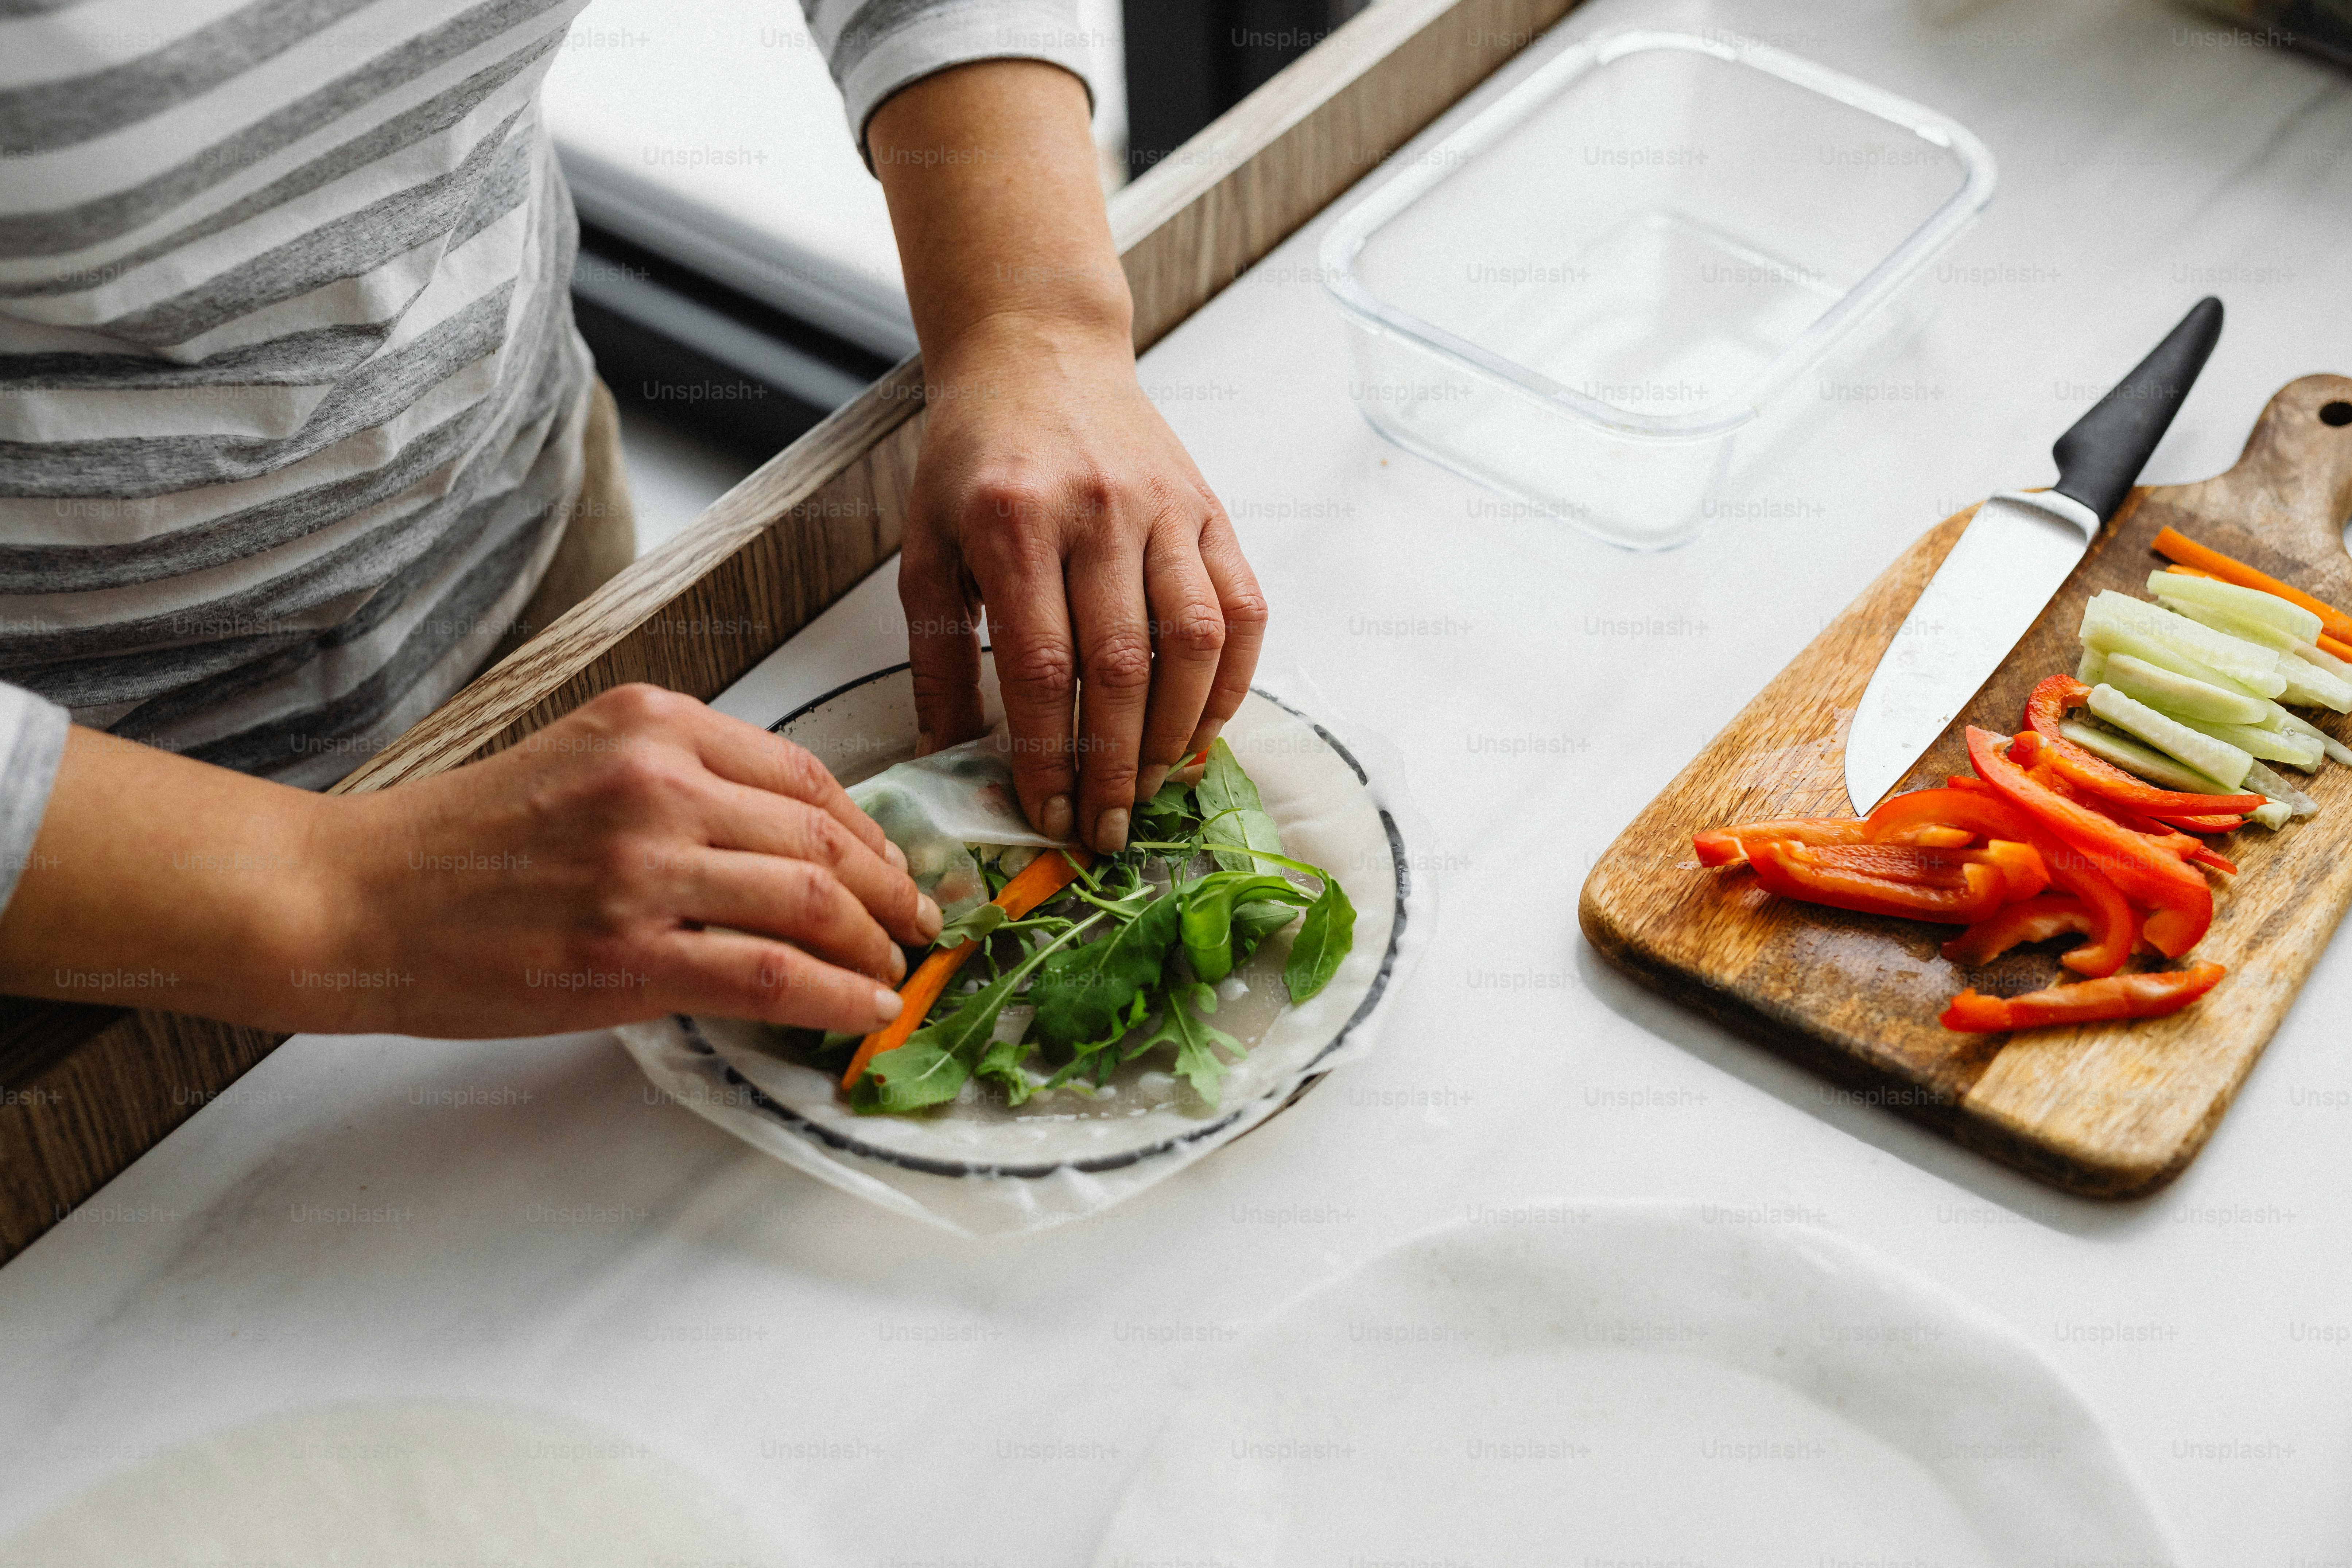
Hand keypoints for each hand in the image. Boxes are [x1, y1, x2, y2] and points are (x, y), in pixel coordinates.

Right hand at [0, 687, 940, 1035]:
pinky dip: (837, 994)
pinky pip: (771, 975)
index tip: (898, 867)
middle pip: (824, 839)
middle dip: (893, 890)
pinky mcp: (627, 954)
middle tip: (923, 924)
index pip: (805, 777)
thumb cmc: (462, 841)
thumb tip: (787, 838)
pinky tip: (864, 1009)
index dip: (872, 831)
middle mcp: (657, 784)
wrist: (354, 896)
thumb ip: (681, 781)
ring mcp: (643, 870)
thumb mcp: (581, 763)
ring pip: (812, 904)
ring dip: (876, 945)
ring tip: (900, 970)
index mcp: (652, 724)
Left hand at [900, 316, 1266, 853]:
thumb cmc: (972, 457)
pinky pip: (1241, 608)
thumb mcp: (925, 546)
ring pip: (1193, 641)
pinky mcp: (1210, 508)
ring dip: (1178, 731)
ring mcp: (1164, 508)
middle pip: (1120, 668)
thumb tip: (948, 756)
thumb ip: (936, 653)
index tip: (1050, 815)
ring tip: (1154, 785)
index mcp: (1014, 523)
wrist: (1036, 349)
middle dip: (1115, 766)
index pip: (1040, 667)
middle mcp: (1097, 513)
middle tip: (1106, 830)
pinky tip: (1205, 727)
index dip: (1048, 756)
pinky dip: (1231, 680)